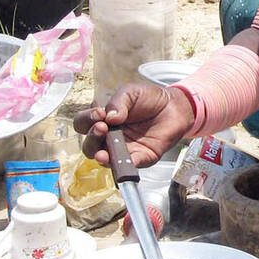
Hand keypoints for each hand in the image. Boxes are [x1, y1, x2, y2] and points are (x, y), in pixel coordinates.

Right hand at [73, 83, 194, 167]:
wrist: (174, 105)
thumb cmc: (149, 98)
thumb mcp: (130, 92)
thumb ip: (118, 102)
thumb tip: (109, 117)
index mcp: (103, 120)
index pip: (83, 124)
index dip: (86, 120)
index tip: (99, 114)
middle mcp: (110, 137)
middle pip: (90, 146)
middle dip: (92, 139)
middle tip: (102, 128)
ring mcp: (124, 149)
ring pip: (106, 160)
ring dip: (102, 157)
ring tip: (103, 152)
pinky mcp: (141, 158)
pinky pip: (130, 165)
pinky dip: (126, 165)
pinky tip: (125, 160)